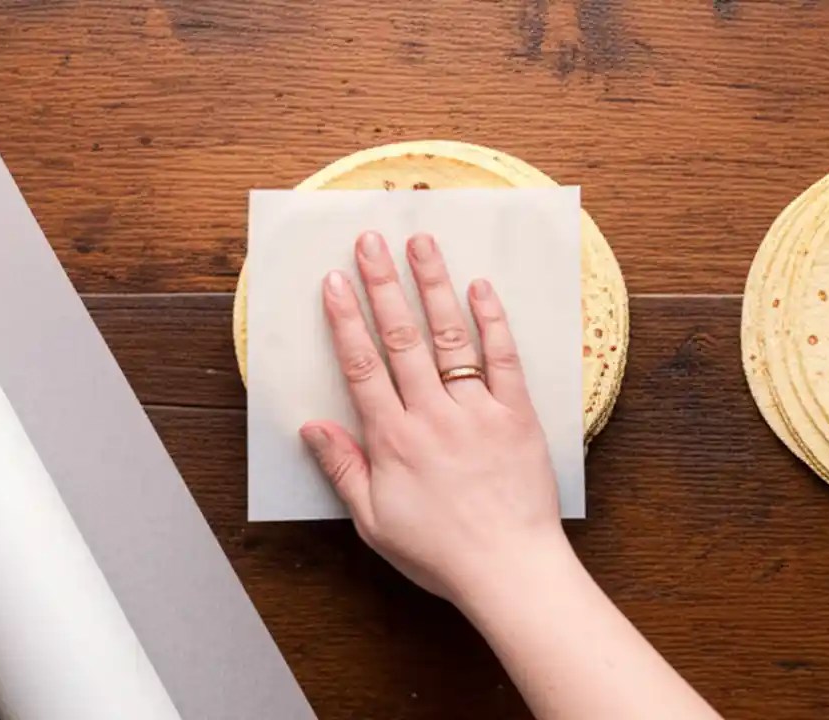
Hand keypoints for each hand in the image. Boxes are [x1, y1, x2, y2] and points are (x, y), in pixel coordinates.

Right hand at [299, 230, 568, 605]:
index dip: (345, 319)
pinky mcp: (517, 415)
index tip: (334, 281)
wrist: (509, 569)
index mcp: (393, 440)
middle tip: (370, 241)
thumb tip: (311, 426)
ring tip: (420, 244)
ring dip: (433, 287)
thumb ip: (343, 468)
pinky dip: (492, 321)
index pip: (362, 366)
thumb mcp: (373, 521)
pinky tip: (480, 287)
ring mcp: (477, 411)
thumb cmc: (440, 552)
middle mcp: (432, 416)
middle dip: (382, 284)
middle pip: (401, 338)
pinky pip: (503, 359)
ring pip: (450, 337)